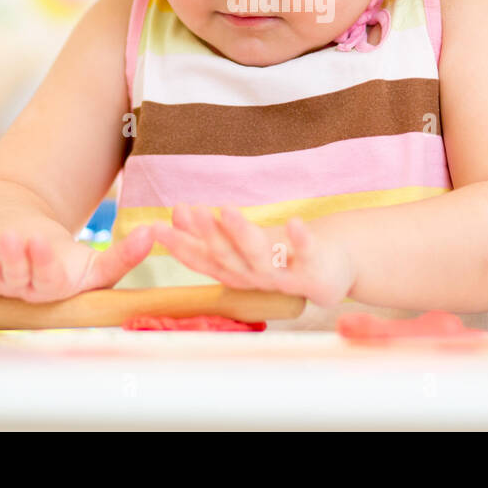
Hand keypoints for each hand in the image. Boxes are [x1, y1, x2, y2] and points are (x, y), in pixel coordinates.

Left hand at [0, 208, 153, 302]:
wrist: (26, 251)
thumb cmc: (64, 258)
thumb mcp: (95, 263)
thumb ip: (125, 255)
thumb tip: (155, 234)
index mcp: (50, 288)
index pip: (45, 280)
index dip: (41, 263)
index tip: (43, 242)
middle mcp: (17, 287)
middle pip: (13, 274)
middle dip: (12, 256)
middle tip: (13, 236)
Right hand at [150, 205, 355, 307]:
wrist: (332, 272)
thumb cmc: (281, 257)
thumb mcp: (241, 245)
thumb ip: (208, 234)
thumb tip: (174, 211)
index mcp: (236, 273)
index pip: (203, 261)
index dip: (180, 246)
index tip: (154, 229)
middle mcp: (256, 279)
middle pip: (228, 259)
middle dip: (207, 235)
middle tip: (190, 209)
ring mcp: (285, 277)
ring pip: (260, 259)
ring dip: (242, 235)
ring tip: (226, 209)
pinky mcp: (315, 270)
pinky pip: (307, 254)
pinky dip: (301, 239)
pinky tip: (295, 221)